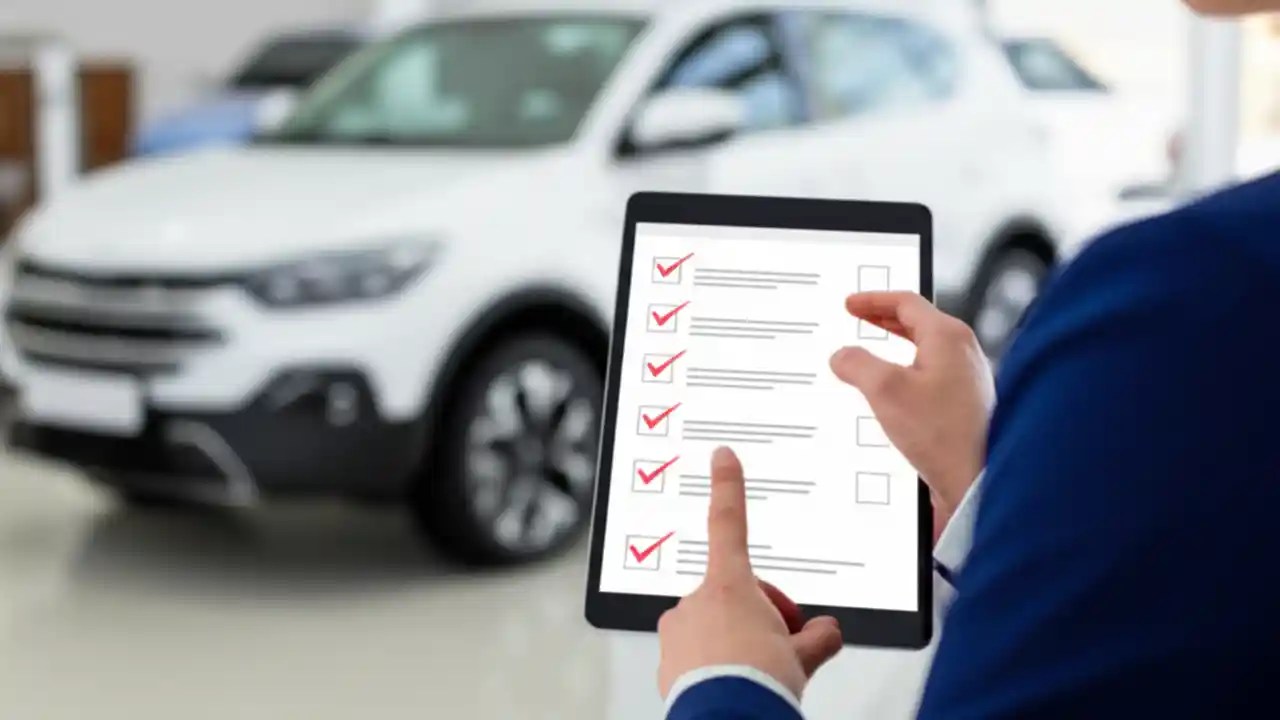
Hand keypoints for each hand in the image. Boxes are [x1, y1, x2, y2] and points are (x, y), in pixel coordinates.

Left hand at [658, 448, 843, 700]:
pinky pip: (695, 655)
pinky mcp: (668, 662)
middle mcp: (696, 601)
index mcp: (729, 586)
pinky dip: (715, 666)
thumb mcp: (802, 656)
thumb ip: (817, 638)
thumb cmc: (759, 684)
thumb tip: (828, 632)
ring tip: (757, 673)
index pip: (729, 524)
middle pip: (735, 597)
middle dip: (760, 618)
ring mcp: (677, 631)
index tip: (722, 457)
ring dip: (736, 643)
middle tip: (782, 649)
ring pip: (714, 627)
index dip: (728, 487)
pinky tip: (734, 685)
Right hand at [831, 292, 993, 520]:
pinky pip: (934, 369)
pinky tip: (897, 384)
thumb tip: (843, 356)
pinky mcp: (966, 400)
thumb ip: (858, 365)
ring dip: (897, 340)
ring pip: (927, 345)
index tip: (851, 304)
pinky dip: (909, 364)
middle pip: (919, 320)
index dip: (872, 300)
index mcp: (948, 337)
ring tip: (875, 345)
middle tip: (860, 315)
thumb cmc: (944, 435)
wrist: (977, 477)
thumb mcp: (885, 391)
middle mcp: (963, 351)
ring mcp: (968, 375)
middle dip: (884, 316)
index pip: (905, 302)